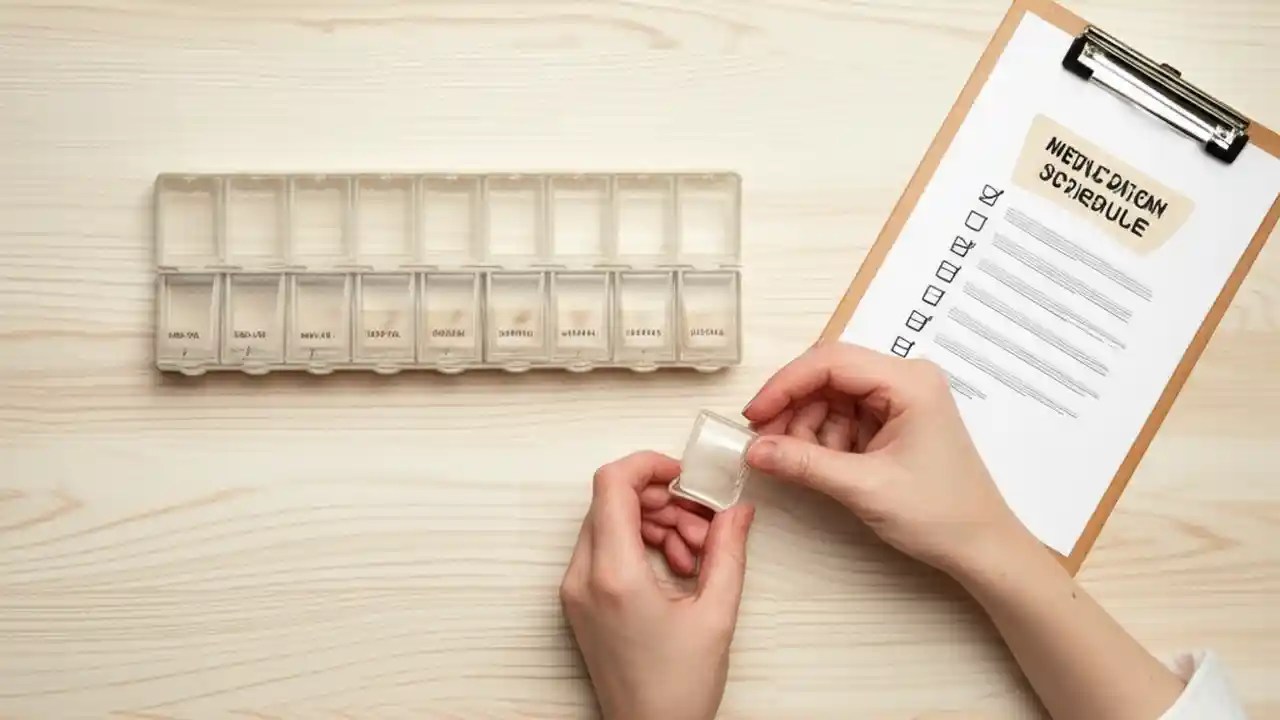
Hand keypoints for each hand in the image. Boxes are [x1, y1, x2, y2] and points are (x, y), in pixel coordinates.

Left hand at [561, 451, 755, 719]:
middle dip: (662, 501)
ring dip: (654, 523)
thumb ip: (728, 552)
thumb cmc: (677, 691)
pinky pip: (604, 549)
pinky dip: (640, 544)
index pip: (612, 484)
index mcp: (613, 575)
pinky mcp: (579, 602)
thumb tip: (737, 510)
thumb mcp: (716, 614)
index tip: (684, 475)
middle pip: (612, 501)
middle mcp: (583, 577)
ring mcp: (575, 590)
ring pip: (609, 523)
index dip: (649, 465)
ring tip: (694, 555)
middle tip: (703, 525)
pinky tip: (676, 568)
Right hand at [742, 343, 1027, 577]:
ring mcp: (900, 400)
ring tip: (803, 465)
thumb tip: (753, 450)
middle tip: (766, 445)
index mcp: (909, 381)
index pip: (831, 361)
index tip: (754, 416)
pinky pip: (843, 417)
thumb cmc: (939, 515)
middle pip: (828, 376)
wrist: (980, 547)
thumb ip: (804, 463)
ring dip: (807, 429)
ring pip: (830, 398)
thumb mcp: (864, 488)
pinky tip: (824, 466)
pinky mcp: (893, 421)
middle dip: (793, 410)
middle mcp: (906, 380)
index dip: (785, 385)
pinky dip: (824, 440)